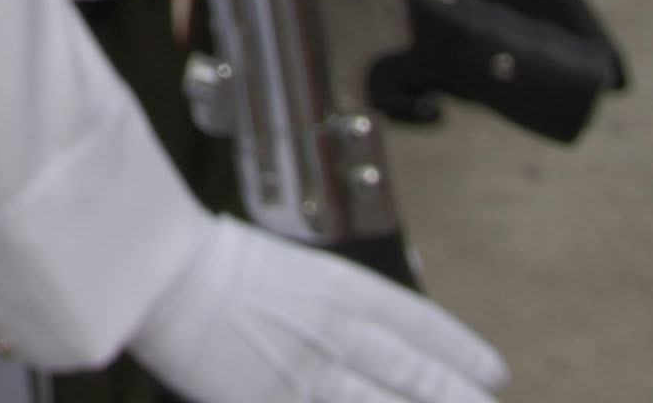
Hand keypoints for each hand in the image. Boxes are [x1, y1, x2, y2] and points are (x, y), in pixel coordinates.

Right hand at [124, 215, 506, 402]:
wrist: (160, 274)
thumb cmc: (208, 263)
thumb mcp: (287, 271)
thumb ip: (331, 303)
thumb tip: (366, 326)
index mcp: (340, 288)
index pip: (420, 324)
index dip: (461, 351)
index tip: (492, 371)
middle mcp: (337, 330)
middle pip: (416, 372)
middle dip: (458, 393)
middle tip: (487, 401)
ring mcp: (313, 371)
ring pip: (388, 399)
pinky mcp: (282, 399)